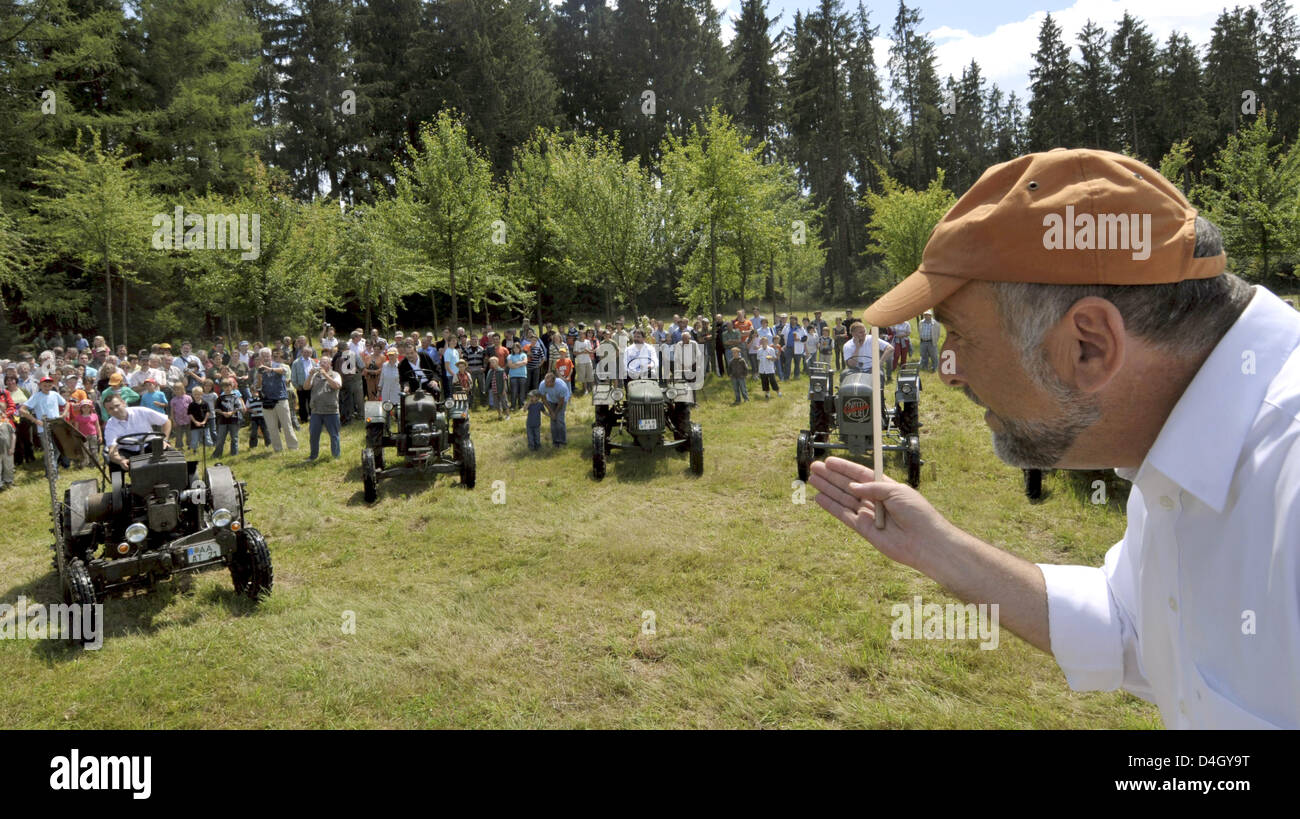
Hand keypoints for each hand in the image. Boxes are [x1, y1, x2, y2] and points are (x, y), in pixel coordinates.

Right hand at [807, 457, 953, 571]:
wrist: (924, 542)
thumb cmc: (917, 514)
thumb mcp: (897, 492)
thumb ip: (873, 488)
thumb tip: (852, 487)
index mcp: (886, 488)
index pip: (861, 475)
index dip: (845, 468)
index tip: (830, 461)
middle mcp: (875, 500)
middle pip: (848, 485)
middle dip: (832, 476)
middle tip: (815, 467)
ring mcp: (868, 515)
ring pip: (843, 499)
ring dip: (828, 489)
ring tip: (812, 479)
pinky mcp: (863, 529)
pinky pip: (843, 515)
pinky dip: (831, 506)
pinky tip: (819, 498)